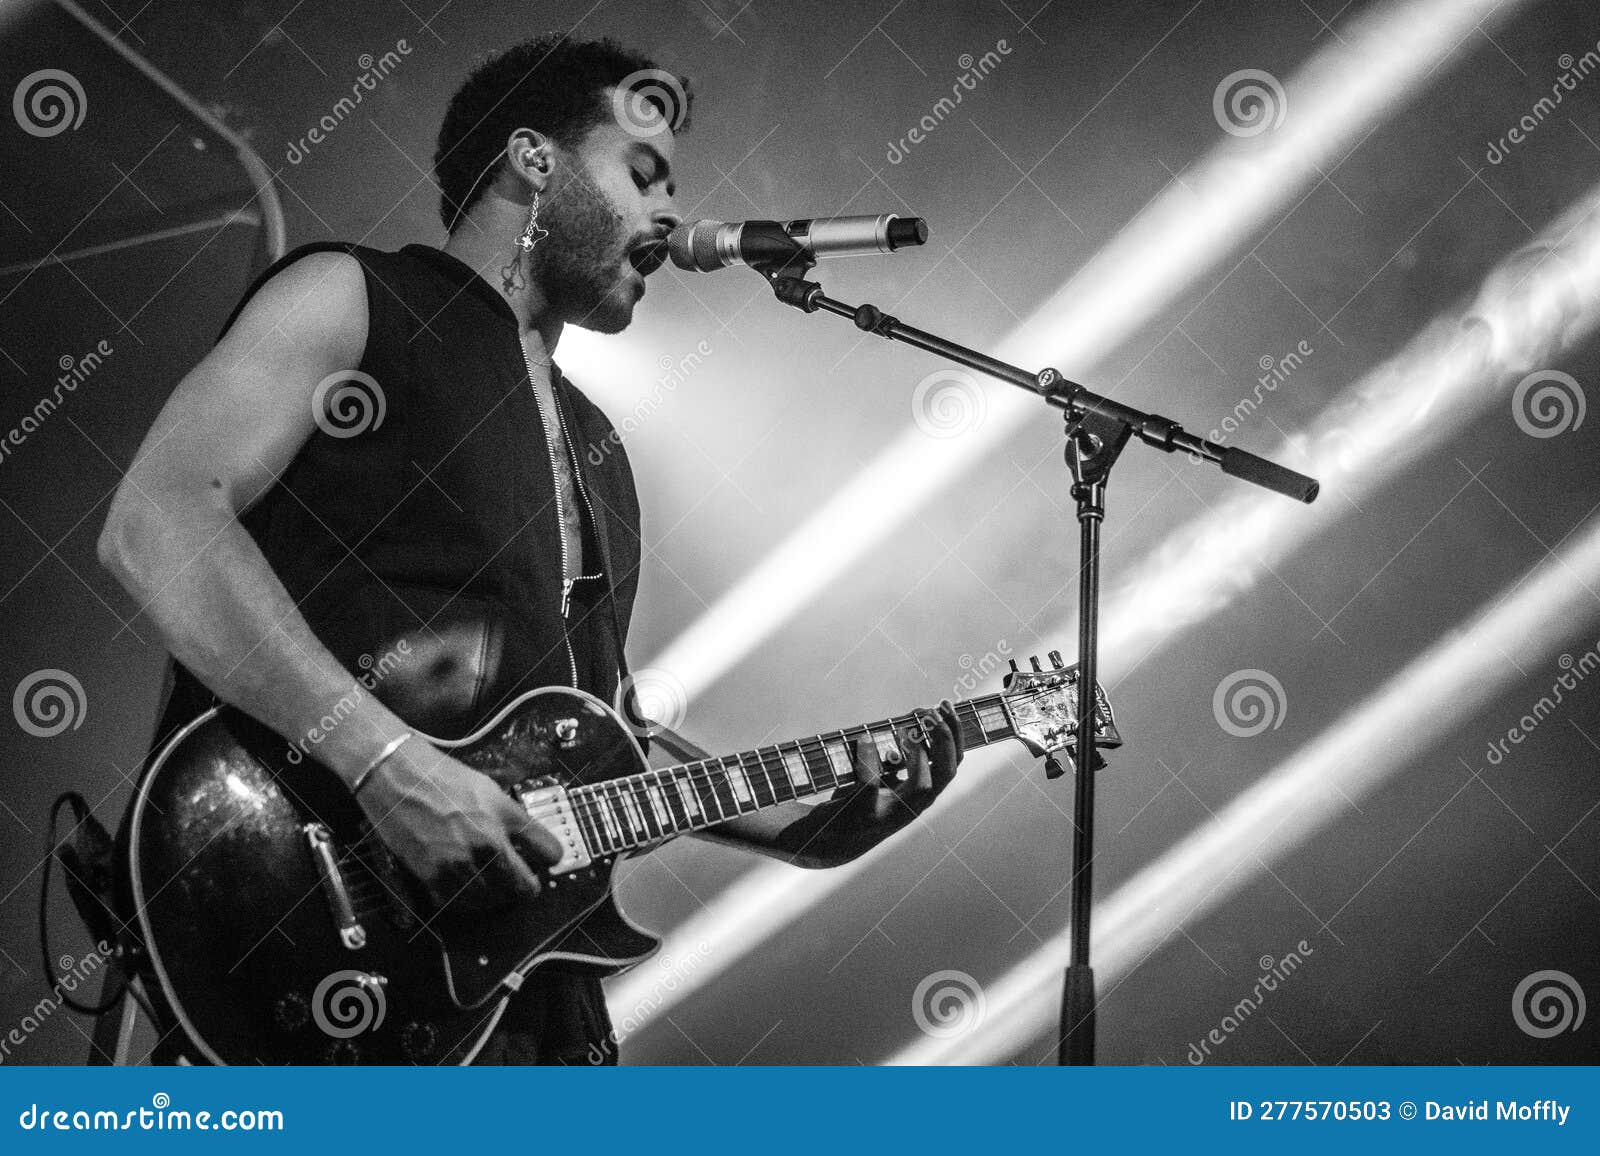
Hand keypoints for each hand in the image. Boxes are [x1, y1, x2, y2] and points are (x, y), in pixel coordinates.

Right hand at [353, 739, 562, 912]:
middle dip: (526, 888)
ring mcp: (460, 862)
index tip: (545, 861)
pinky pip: (458, 904)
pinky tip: (465, 891)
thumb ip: (511, 817)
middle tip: (522, 886)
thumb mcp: (489, 789)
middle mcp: (488, 842)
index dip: (550, 859)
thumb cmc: (442, 777)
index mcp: (506, 816)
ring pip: (491, 900)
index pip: (550, 851)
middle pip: (523, 887)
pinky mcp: (432, 875)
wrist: (397, 776)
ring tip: (492, 889)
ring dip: (495, 898)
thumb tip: (526, 841)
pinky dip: (464, 902)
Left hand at [780, 701, 963, 868]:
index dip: (954, 733)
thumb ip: (901, 759)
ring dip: (920, 754)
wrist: (827, 840)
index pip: (952, 763)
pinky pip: (870, 785)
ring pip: (923, 788)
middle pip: (946, 773)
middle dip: (945, 739)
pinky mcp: (862, 815)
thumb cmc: (858, 802)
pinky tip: (864, 739)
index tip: (942, 704)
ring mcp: (890, 814)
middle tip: (932, 710)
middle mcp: (912, 807)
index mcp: (919, 795)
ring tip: (906, 728)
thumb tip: (915, 722)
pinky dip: (869, 759)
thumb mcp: (884, 777)